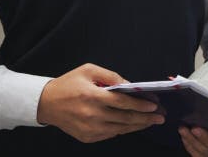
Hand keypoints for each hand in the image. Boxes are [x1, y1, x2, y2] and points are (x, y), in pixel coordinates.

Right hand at [37, 63, 163, 142]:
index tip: (154, 104)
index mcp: (93, 96)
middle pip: (126, 118)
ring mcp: (90, 128)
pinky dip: (124, 129)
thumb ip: (111, 76)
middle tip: (160, 116)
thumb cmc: (68, 84)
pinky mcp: (88, 137)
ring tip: (152, 121)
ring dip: (138, 125)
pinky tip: (133, 125)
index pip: (123, 102)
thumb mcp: (89, 70)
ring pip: (121, 129)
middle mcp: (92, 115)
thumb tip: (130, 84)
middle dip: (146, 118)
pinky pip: (111, 134)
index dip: (141, 104)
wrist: (46, 103)